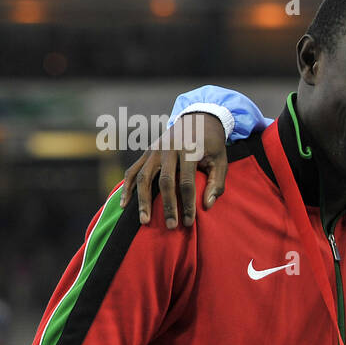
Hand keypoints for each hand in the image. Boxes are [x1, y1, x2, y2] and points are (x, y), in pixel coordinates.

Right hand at [119, 112, 227, 228]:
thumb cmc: (212, 144)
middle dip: (167, 206)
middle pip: (164, 182)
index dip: (187, 204)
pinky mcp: (146, 152)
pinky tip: (124, 205)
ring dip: (142, 200)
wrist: (198, 118)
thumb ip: (216, 183)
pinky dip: (127, 188)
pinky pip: (132, 171)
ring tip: (144, 221)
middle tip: (171, 226)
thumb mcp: (221, 161)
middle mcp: (168, 149)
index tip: (188, 222)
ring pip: (144, 177)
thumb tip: (206, 206)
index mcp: (189, 150)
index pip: (186, 183)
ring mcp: (154, 150)